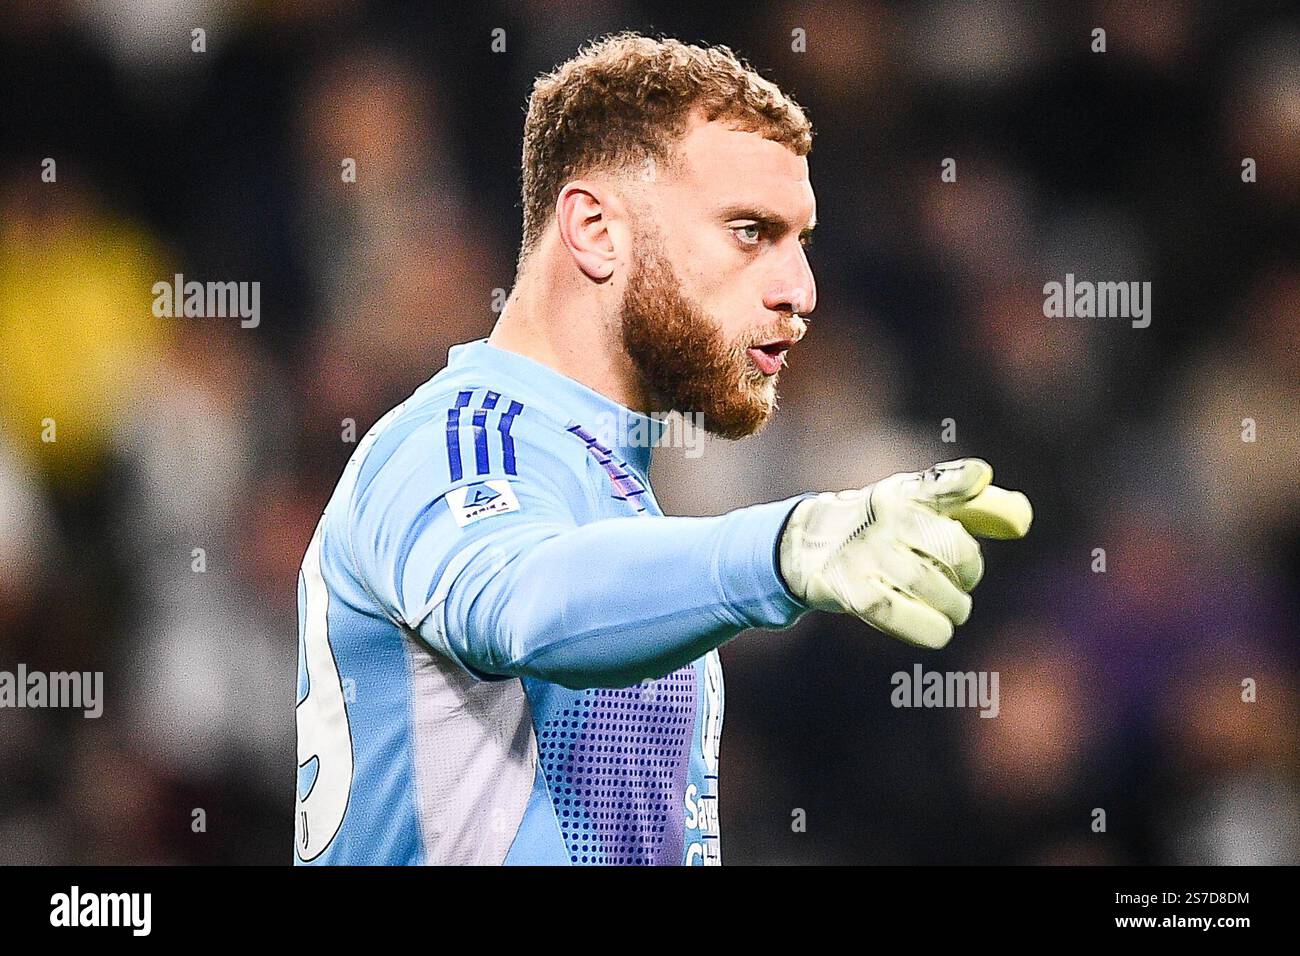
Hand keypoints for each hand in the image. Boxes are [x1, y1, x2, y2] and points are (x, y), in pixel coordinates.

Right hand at [778, 458, 1031, 647]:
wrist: (814, 547)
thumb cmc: (892, 529)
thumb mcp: (930, 510)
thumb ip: (982, 510)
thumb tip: (1022, 520)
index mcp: (908, 492)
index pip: (940, 483)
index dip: (962, 481)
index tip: (979, 477)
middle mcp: (885, 518)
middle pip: (950, 546)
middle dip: (969, 570)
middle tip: (963, 582)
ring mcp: (864, 553)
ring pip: (929, 585)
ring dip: (954, 605)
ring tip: (955, 609)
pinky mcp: (849, 590)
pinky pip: (898, 615)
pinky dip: (929, 629)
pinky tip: (938, 629)